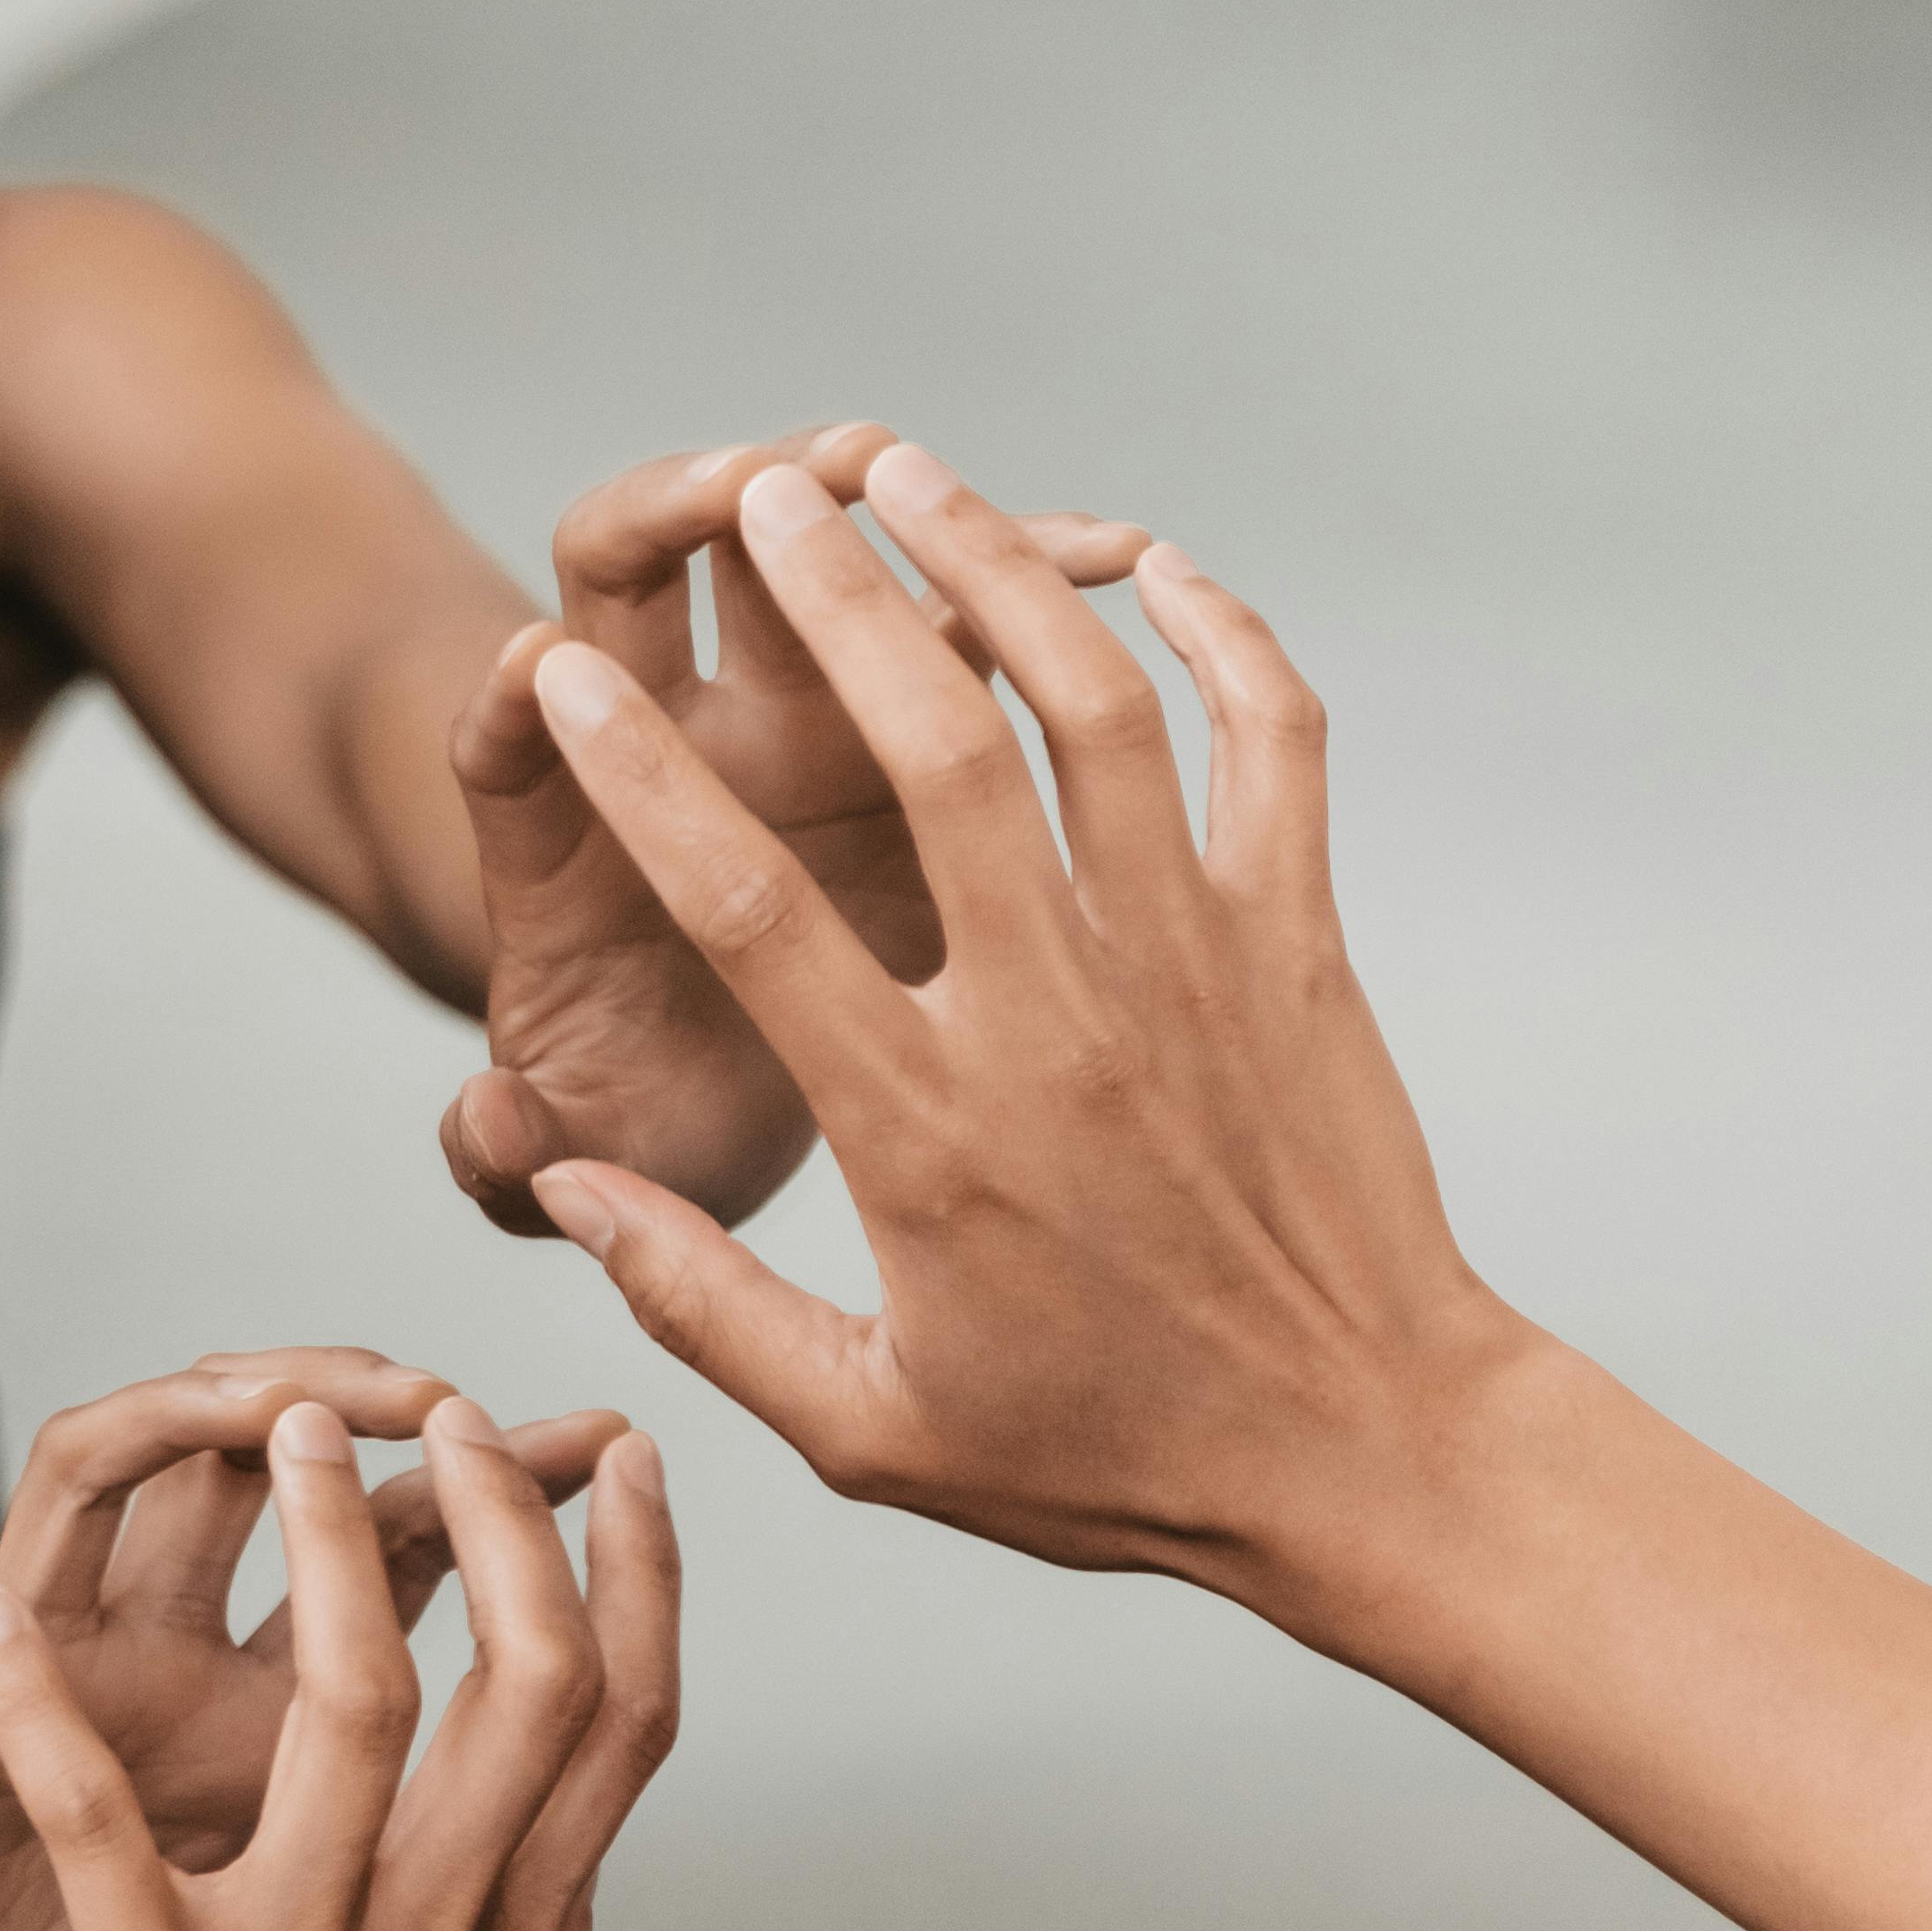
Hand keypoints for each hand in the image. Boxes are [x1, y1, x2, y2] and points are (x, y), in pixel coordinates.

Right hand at [0, 1349, 624, 1930]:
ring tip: (236, 1403)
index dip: (488, 1502)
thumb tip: (568, 1855)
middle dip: (341, 1404)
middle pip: (238, 1468)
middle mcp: (129, 1645)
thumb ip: (389, 1870)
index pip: (377, 1555)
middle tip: (436, 1390)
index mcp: (234, 1704)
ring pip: (70, 1484)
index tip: (607, 1454)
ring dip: (154, 1427)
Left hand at [0, 1392, 681, 1930]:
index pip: (613, 1719)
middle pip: (517, 1669)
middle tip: (444, 1401)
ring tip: (278, 1426)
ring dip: (320, 1545)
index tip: (620, 1462)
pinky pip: (94, 1819)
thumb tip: (587, 1919)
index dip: (628, 1572)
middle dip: (493, 1508)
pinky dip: (33, 1710)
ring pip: (344, 1693)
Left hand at [441, 434, 1146, 1241]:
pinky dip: (1018, 567)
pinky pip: (956, 607)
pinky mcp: (905, 713)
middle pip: (624, 571)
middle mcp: (665, 744)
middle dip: (677, 510)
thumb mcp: (586, 1143)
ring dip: (847, 495)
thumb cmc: (649, 1111)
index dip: (508, 705)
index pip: (501, 748)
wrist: (745, 1092)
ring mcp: (789, 711)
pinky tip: (1110, 557)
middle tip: (752, 493)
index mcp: (565, 851)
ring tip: (920, 482)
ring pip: (797, 553)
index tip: (539, 674)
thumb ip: (507, 1155)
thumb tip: (490, 1126)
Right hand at [508, 447, 1525, 1621]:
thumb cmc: (1111, 1456)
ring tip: (911, 473)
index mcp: (923, 1131)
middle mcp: (1054, 1020)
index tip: (564, 680)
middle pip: (926, 750)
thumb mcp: (871, 1429)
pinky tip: (1153, 565)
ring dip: (993, 570)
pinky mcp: (1303, 947)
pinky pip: (1270, 744)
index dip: (642, 783)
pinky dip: (1220, 635)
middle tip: (762, 487)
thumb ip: (700, 1305)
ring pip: (1087, 709)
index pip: (747, 913)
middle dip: (832, 595)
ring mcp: (1193, 967)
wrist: (1366, 1457)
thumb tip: (566, 1193)